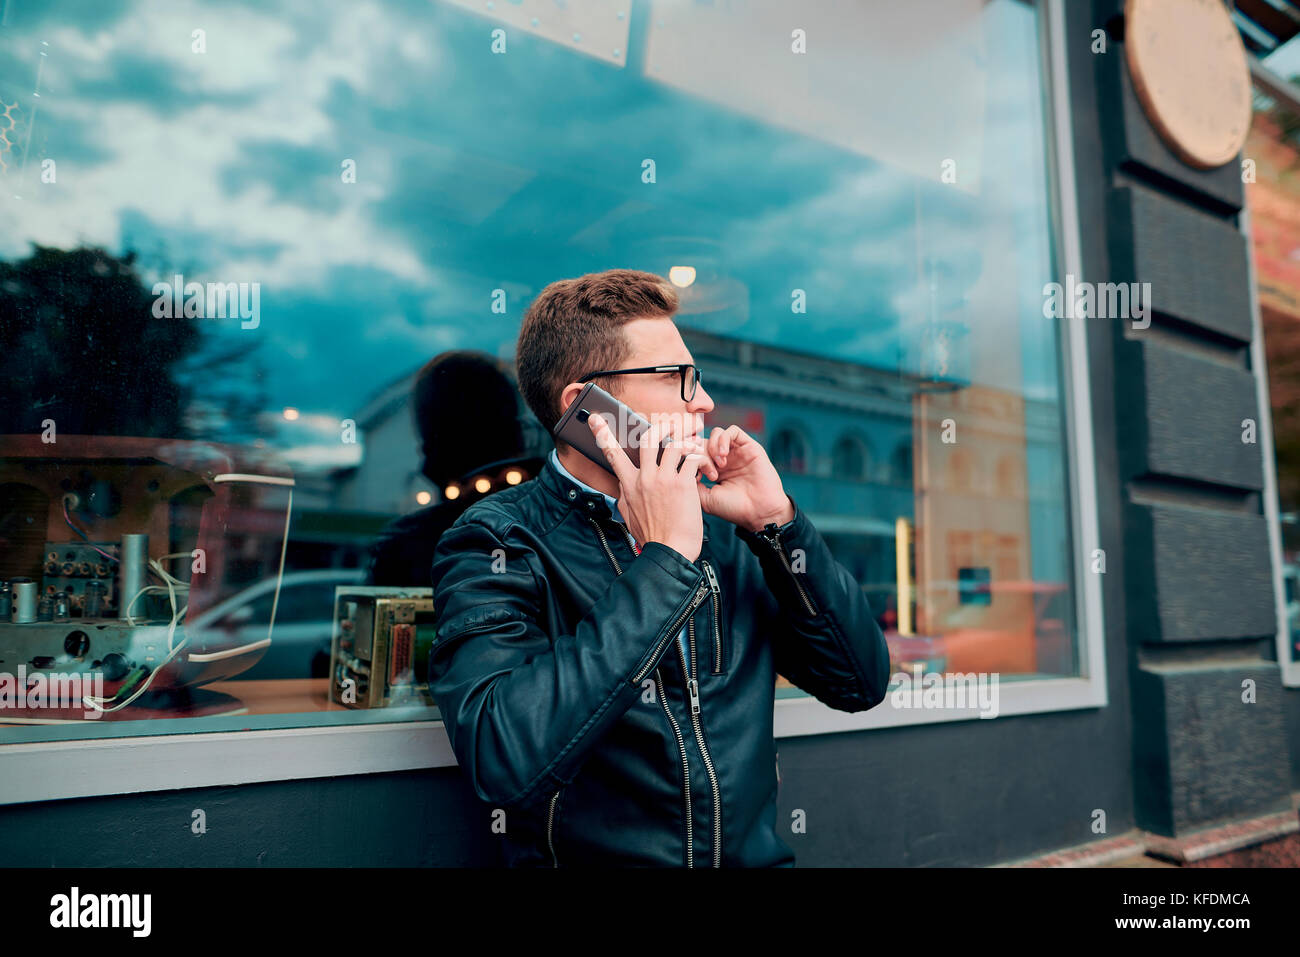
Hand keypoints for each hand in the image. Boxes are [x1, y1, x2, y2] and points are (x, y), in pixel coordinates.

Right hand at [589, 413, 709, 561]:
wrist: (669, 552)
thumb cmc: (652, 538)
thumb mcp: (629, 516)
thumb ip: (625, 497)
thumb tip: (623, 484)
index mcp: (629, 485)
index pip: (612, 454)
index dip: (602, 434)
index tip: (594, 418)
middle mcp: (645, 478)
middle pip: (648, 438)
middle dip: (661, 426)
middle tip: (671, 425)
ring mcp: (664, 480)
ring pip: (674, 445)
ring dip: (687, 443)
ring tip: (694, 448)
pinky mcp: (683, 485)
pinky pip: (692, 459)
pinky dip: (699, 459)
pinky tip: (704, 467)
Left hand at [694, 425, 794, 531]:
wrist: (759, 512)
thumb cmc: (733, 508)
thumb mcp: (705, 498)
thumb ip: (691, 482)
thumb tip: (680, 468)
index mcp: (712, 470)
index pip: (694, 452)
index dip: (689, 459)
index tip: (692, 476)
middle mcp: (724, 459)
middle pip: (703, 441)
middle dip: (700, 454)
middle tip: (706, 472)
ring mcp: (737, 452)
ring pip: (716, 433)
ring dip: (712, 446)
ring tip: (718, 465)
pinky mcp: (750, 446)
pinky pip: (733, 431)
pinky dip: (723, 440)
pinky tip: (724, 456)